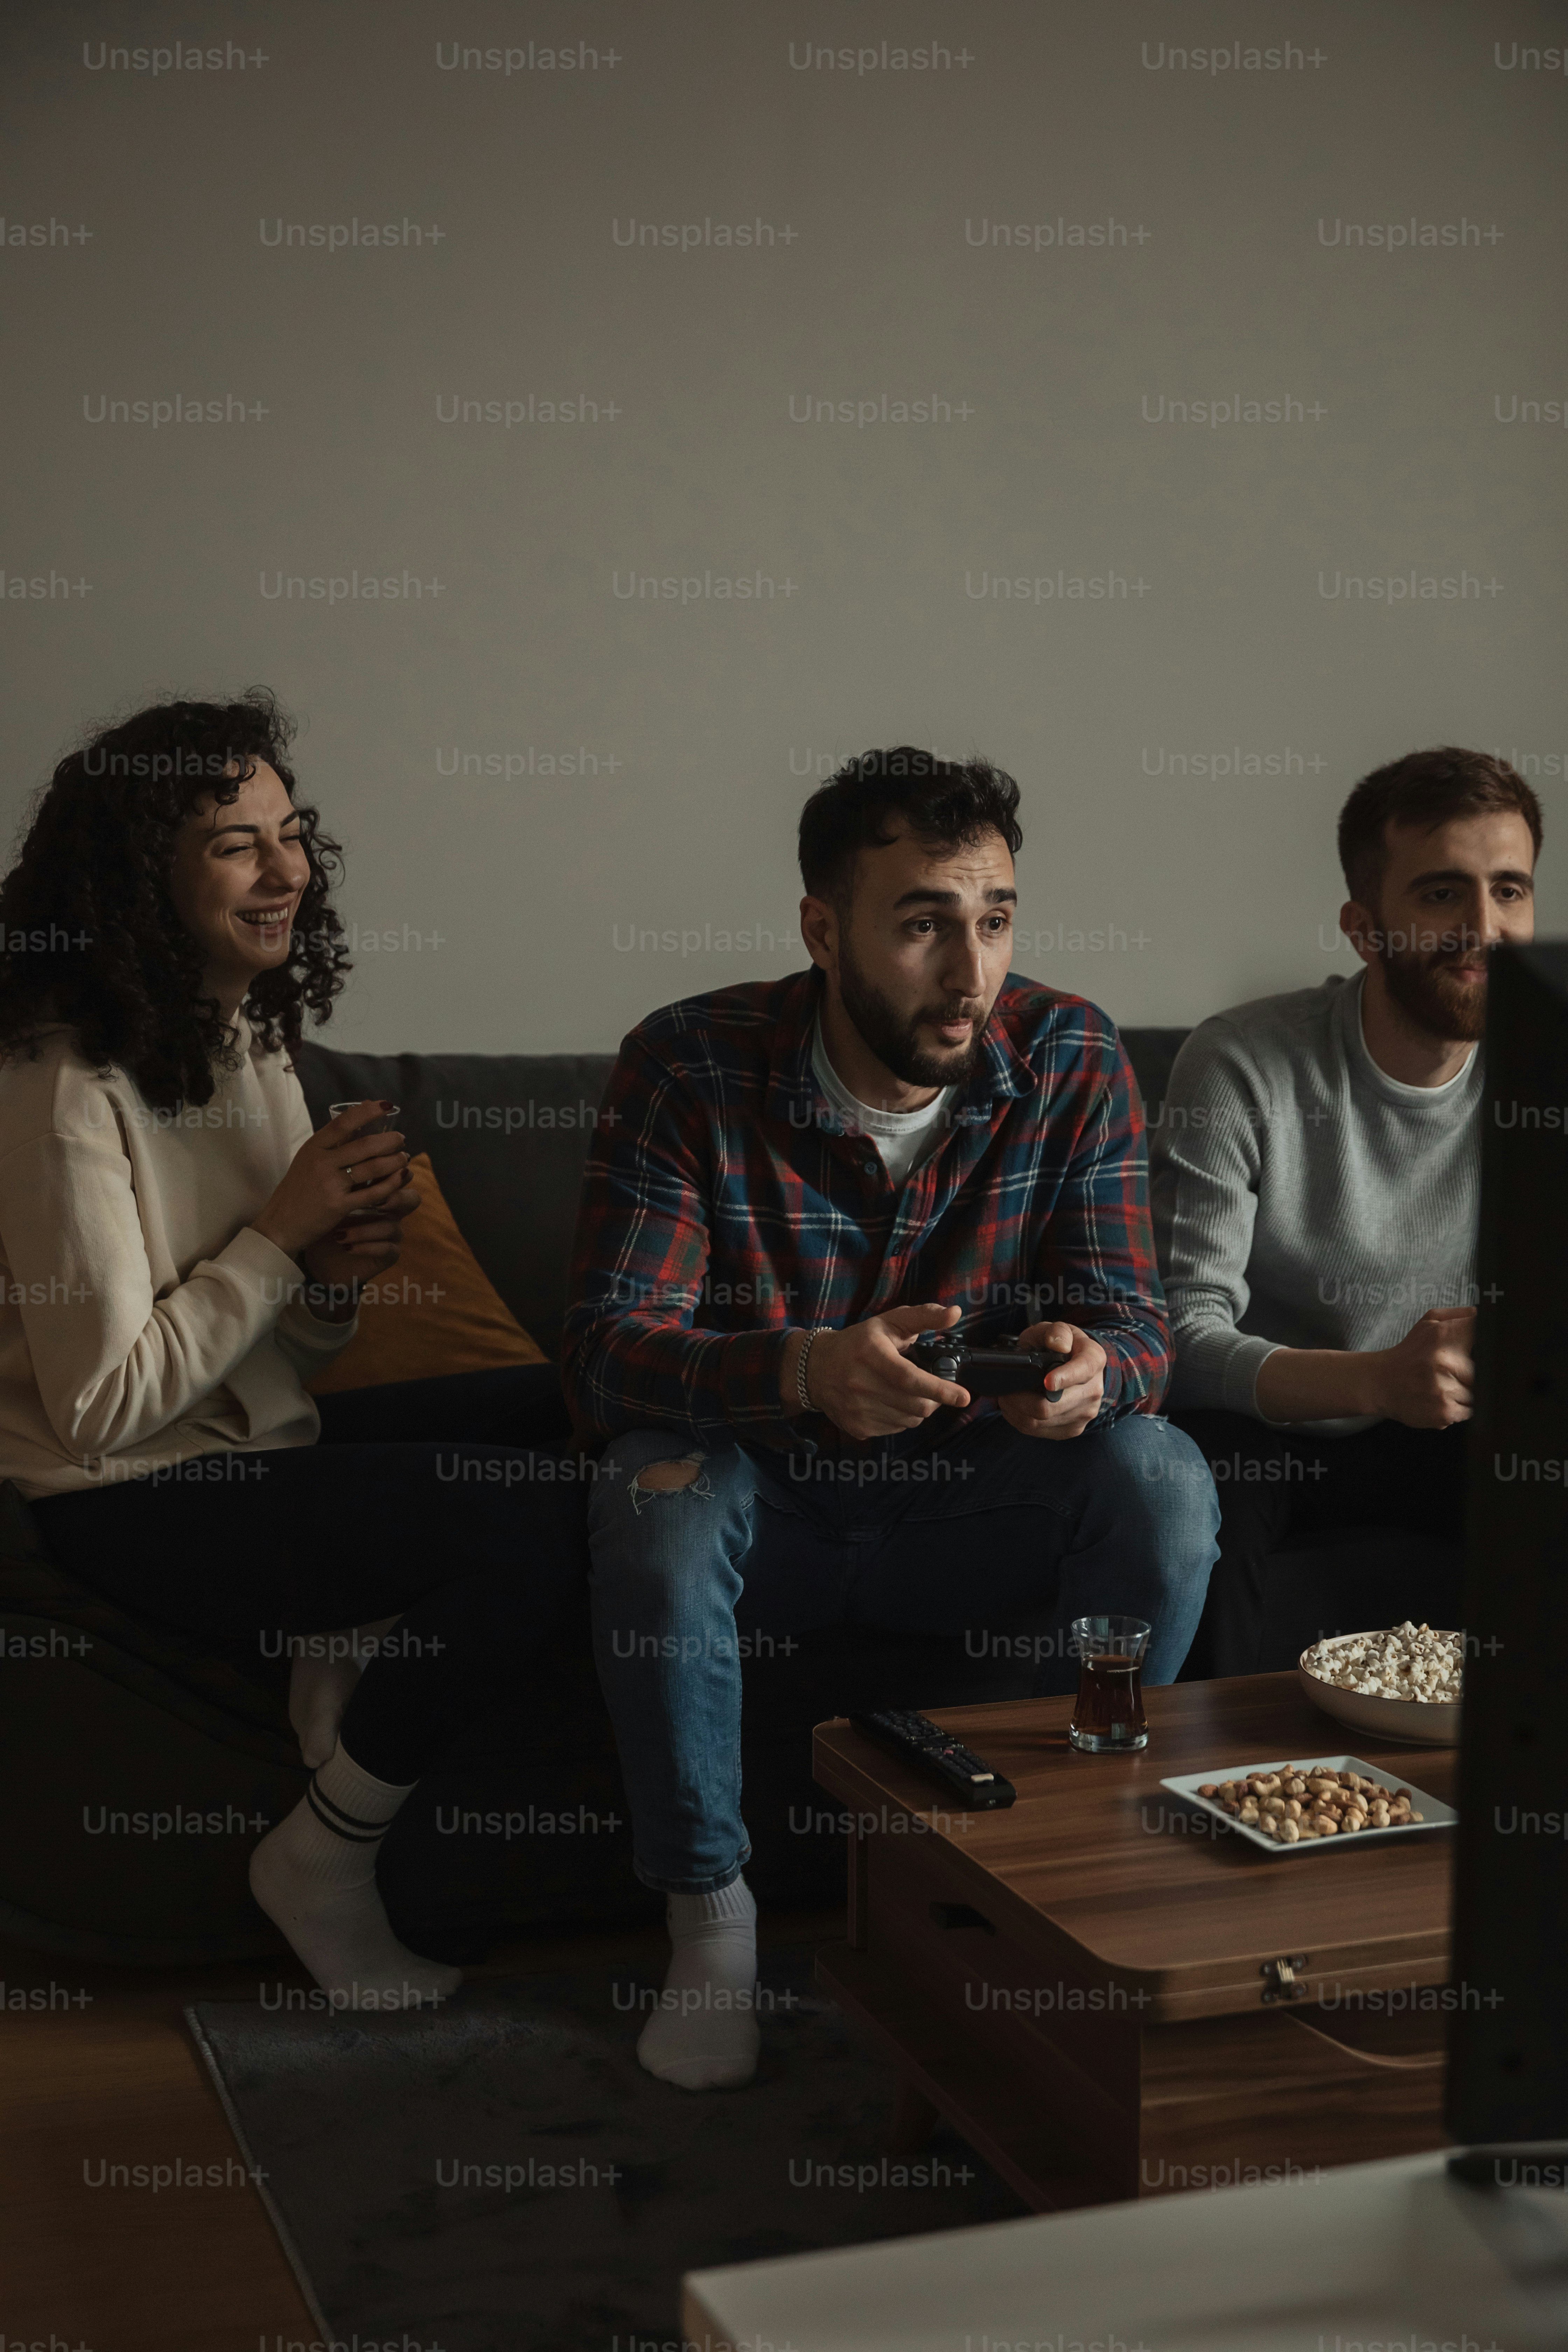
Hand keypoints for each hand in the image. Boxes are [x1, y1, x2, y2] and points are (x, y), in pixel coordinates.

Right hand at [251, 1103, 409, 1260]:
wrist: (280, 1224)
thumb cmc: (297, 1190)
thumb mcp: (307, 1160)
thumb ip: (331, 1144)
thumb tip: (360, 1122)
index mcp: (313, 1147)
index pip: (344, 1122)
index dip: (368, 1111)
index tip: (386, 1105)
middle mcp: (321, 1162)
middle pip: (365, 1145)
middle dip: (389, 1140)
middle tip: (401, 1139)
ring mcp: (330, 1184)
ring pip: (372, 1168)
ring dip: (394, 1161)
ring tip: (404, 1158)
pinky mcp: (339, 1206)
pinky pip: (372, 1193)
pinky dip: (390, 1184)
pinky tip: (400, 1178)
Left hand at [297, 1175, 419, 1303]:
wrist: (318, 1256)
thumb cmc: (324, 1222)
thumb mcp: (329, 1197)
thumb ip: (341, 1175)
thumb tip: (340, 1150)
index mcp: (380, 1192)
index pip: (396, 1176)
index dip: (390, 1173)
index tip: (369, 1170)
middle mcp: (391, 1212)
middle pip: (411, 1199)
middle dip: (396, 1198)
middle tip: (377, 1201)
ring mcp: (391, 1234)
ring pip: (393, 1227)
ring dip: (366, 1229)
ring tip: (339, 1234)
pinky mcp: (388, 1255)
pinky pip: (388, 1250)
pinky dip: (367, 1247)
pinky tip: (347, 1247)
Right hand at [786, 1303, 968, 1440]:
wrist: (815, 1368)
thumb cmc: (859, 1342)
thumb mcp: (889, 1322)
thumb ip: (925, 1316)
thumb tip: (955, 1313)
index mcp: (871, 1355)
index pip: (910, 1378)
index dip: (940, 1389)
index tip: (963, 1396)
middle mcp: (861, 1384)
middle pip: (916, 1405)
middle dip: (933, 1399)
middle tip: (931, 1388)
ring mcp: (858, 1410)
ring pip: (910, 1420)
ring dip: (918, 1409)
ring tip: (907, 1392)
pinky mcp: (857, 1427)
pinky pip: (895, 1429)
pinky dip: (901, 1418)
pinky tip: (890, 1402)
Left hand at [998, 1321, 1105, 1439]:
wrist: (1076, 1365)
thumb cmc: (1062, 1345)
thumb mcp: (1058, 1329)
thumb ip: (1057, 1332)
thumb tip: (1057, 1345)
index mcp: (1094, 1360)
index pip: (1081, 1372)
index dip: (1062, 1379)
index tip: (1045, 1381)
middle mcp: (1093, 1390)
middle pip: (1051, 1406)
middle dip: (1020, 1399)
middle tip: (1005, 1391)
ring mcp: (1084, 1413)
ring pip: (1040, 1422)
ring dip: (1016, 1411)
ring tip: (1008, 1397)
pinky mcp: (1072, 1429)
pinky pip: (1039, 1431)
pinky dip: (1020, 1421)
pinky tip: (1017, 1408)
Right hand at [1364, 1308, 1474, 1427]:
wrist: (1379, 1383)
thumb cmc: (1408, 1353)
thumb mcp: (1429, 1322)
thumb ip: (1458, 1315)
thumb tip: (1483, 1315)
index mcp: (1442, 1335)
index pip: (1485, 1342)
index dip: (1487, 1351)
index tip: (1477, 1355)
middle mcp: (1444, 1362)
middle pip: (1484, 1373)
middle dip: (1472, 1374)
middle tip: (1454, 1373)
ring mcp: (1444, 1389)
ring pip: (1477, 1394)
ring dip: (1466, 1392)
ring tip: (1446, 1387)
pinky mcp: (1443, 1412)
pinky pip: (1468, 1411)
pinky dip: (1459, 1408)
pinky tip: (1442, 1400)